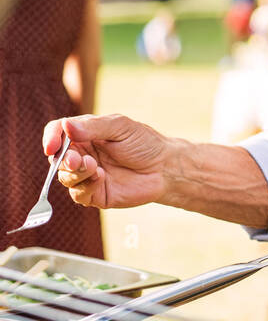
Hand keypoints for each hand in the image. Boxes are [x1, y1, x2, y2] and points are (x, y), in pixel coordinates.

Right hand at [43, 114, 171, 209]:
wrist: (164, 168)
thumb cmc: (144, 143)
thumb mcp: (120, 127)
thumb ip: (93, 127)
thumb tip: (66, 126)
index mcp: (84, 134)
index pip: (57, 132)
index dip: (51, 138)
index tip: (51, 146)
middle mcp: (82, 154)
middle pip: (57, 157)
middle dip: (63, 159)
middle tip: (76, 160)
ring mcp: (87, 175)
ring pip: (65, 177)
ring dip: (75, 173)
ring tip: (94, 167)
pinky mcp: (94, 194)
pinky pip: (78, 194)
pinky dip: (85, 186)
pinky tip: (100, 177)